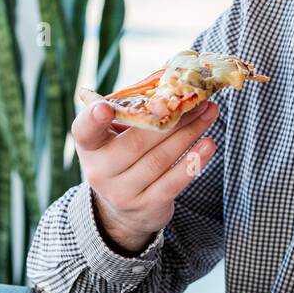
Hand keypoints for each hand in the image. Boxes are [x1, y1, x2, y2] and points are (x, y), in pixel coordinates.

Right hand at [71, 92, 218, 253]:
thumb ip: (131, 110)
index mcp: (90, 147)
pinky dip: (193, 162)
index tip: (104, 107)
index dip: (92, 119)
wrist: (124, 211)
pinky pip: (173, 183)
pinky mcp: (146, 207)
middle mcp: (100, 171)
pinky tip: (208, 145)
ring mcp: (122, 192)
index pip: (85, 131)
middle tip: (196, 100)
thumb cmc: (123, 158)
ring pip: (159, 160)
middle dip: (172, 119)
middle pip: (137, 142)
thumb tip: (169, 80)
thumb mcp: (116, 136)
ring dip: (189, 134)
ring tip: (208, 114)